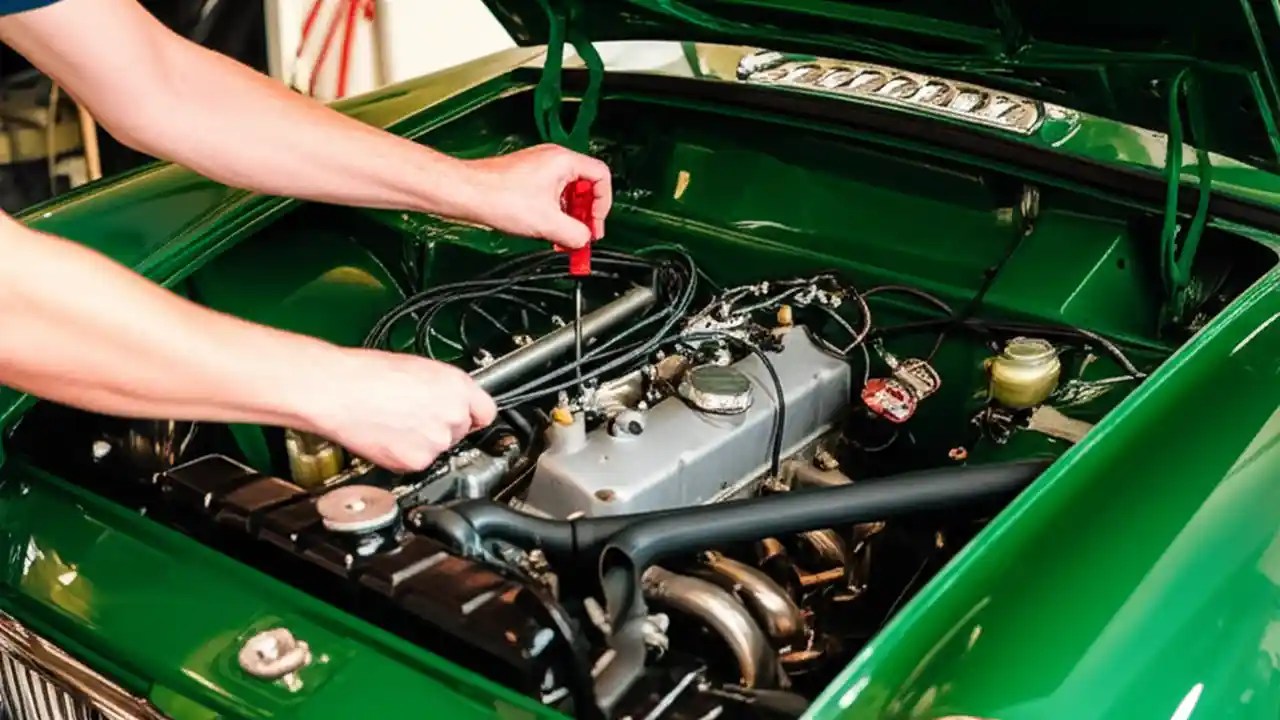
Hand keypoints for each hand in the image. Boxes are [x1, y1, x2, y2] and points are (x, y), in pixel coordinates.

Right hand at [302, 348, 497, 471]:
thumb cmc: (367, 374)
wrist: (339, 392)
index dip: (473, 414)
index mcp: (457, 386)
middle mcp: (453, 414)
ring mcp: (437, 441)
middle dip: (442, 426)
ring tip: (396, 422)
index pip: (487, 411)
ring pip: (440, 448)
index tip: (468, 417)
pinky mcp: (417, 462)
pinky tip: (388, 436)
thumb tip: (448, 397)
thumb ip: (443, 387)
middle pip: (461, 431)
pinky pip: (419, 463)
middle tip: (414, 415)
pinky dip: (406, 455)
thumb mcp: (418, 368)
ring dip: (424, 441)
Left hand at [463, 144, 612, 247]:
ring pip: (566, 194)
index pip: (601, 177)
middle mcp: (552, 160)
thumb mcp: (548, 224)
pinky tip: (547, 232)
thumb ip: (576, 235)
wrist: (466, 193)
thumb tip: (584, 240)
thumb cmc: (498, 197)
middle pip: (585, 187)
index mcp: (564, 161)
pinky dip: (554, 215)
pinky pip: (550, 196)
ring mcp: (538, 168)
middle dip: (585, 215)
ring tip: (563, 239)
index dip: (603, 205)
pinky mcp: (526, 179)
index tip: (594, 226)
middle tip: (583, 236)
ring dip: (568, 218)